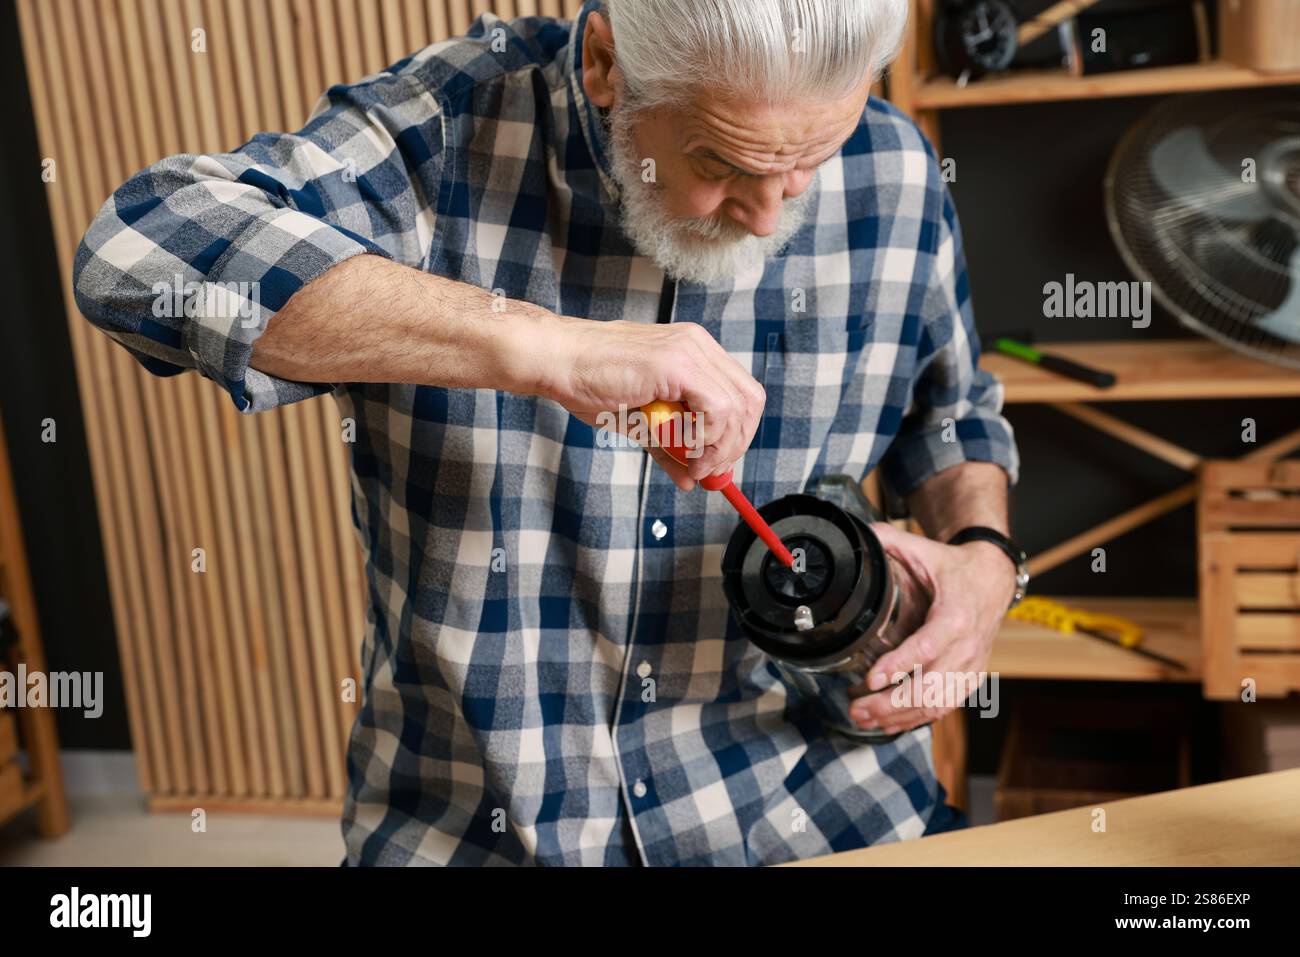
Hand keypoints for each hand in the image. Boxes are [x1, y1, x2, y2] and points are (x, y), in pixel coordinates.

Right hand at [540, 316, 765, 489]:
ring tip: (689, 463)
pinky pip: (716, 409)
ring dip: (718, 446)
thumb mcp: (641, 423)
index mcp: (694, 352)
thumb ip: (670, 447)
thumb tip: (691, 480)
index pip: (741, 395)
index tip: (713, 461)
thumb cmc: (590, 385)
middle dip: (734, 444)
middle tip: (707, 470)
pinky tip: (681, 444)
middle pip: (750, 401)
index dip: (735, 434)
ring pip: (738, 407)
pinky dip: (705, 436)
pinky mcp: (677, 363)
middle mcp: (698, 345)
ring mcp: (690, 350)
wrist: (557, 361)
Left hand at [847, 523, 1015, 734]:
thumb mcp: (923, 549)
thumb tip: (857, 535)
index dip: (899, 665)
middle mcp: (967, 646)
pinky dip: (917, 719)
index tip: (871, 678)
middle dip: (891, 703)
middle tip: (857, 708)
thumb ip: (888, 541)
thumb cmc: (954, 567)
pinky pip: (946, 707)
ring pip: (938, 704)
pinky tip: (889, 723)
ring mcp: (971, 666)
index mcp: (955, 615)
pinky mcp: (971, 677)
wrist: (994, 578)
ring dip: (899, 717)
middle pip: (930, 687)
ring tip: (863, 718)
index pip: (927, 647)